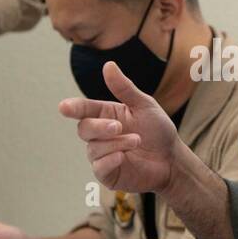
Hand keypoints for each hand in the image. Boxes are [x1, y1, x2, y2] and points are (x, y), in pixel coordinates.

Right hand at [58, 61, 184, 193]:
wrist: (172, 160)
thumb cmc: (158, 131)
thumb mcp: (144, 105)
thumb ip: (125, 88)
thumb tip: (108, 65)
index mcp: (106, 115)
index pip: (83, 109)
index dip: (73, 108)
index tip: (65, 107)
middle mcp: (100, 135)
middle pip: (84, 129)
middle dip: (100, 127)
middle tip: (118, 127)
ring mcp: (102, 155)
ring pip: (93, 149)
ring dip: (116, 144)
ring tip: (137, 141)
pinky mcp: (108, 174)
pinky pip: (99, 167)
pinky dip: (109, 161)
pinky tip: (124, 157)